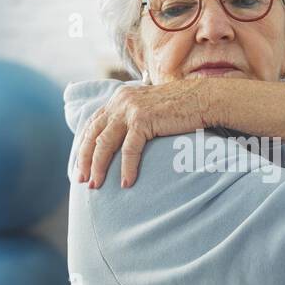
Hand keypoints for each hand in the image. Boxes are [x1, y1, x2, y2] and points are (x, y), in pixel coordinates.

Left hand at [76, 80, 212, 188]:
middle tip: (82, 181)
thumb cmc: (181, 108)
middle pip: (93, 135)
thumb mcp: (149, 109)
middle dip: (85, 160)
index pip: (93, 124)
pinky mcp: (144, 119)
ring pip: (105, 143)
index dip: (84, 146)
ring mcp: (131, 109)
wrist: (203, 98)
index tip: (80, 166)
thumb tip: (123, 142)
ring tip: (96, 185)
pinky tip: (126, 183)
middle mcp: (121, 102)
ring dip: (99, 167)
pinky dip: (126, 168)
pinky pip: (129, 149)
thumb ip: (134, 119)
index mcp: (119, 99)